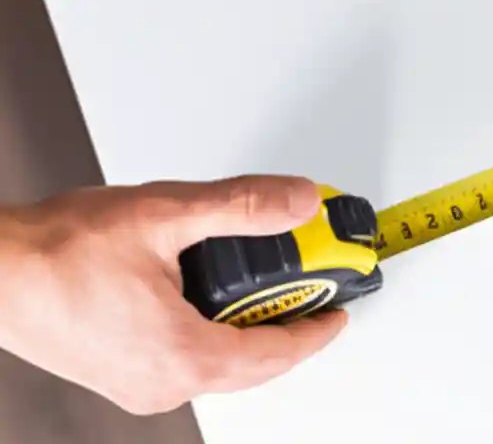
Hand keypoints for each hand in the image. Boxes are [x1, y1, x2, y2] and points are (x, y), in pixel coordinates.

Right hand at [0, 176, 347, 414]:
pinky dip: (213, 330)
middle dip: (287, 322)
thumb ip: (242, 207)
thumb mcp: (165, 214)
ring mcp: (139, 383)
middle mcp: (165, 383)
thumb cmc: (55, 253)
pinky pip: (187, 359)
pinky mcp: (120, 374)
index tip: (342, 309)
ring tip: (265, 281)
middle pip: (253, 362)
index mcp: (185, 356)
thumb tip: (299, 202)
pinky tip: (211, 293)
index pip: (279, 353)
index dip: (318, 329)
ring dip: (248, 326)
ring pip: (220, 362)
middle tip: (310, 284)